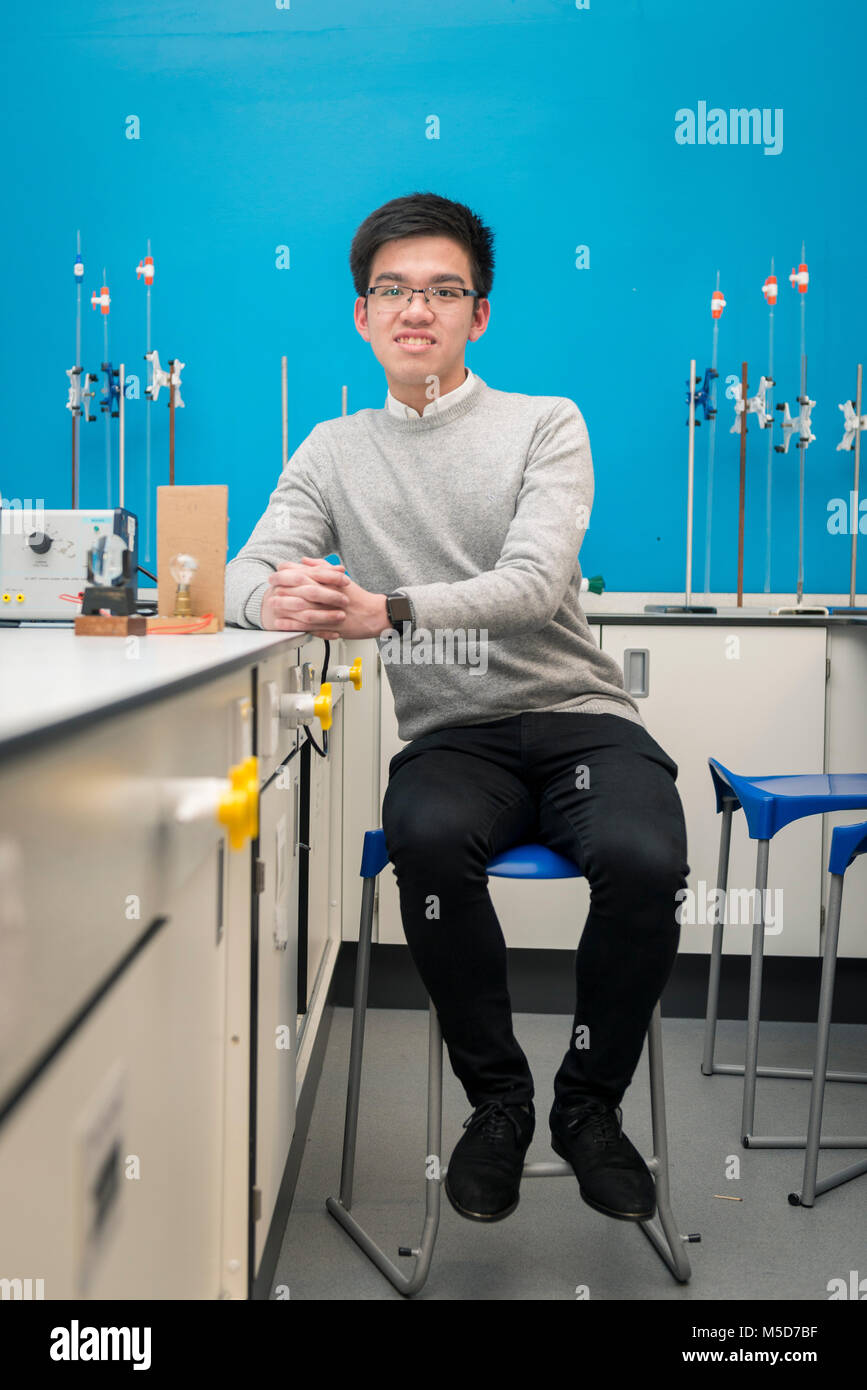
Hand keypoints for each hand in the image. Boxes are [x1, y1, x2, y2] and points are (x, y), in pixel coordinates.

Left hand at [261, 557, 388, 639]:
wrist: (375, 614)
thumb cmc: (358, 598)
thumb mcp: (340, 578)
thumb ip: (321, 567)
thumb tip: (303, 560)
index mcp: (330, 580)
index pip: (306, 571)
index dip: (289, 570)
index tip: (277, 570)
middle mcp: (328, 593)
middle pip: (302, 585)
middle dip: (283, 583)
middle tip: (269, 583)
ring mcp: (328, 609)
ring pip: (302, 605)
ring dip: (285, 604)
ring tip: (270, 603)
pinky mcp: (328, 625)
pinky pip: (307, 625)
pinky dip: (292, 624)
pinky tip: (281, 623)